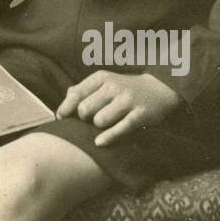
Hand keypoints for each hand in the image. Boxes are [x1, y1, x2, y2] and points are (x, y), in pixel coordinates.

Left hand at [57, 71, 183, 145]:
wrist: (158, 89)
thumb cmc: (123, 89)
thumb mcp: (103, 83)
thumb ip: (80, 92)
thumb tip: (61, 109)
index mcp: (101, 78)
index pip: (75, 95)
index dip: (66, 109)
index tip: (62, 118)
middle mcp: (113, 86)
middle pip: (84, 110)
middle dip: (84, 119)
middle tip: (91, 120)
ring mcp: (127, 100)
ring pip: (99, 121)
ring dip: (99, 127)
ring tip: (105, 124)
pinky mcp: (139, 114)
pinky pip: (120, 129)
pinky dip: (108, 137)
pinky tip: (99, 142)